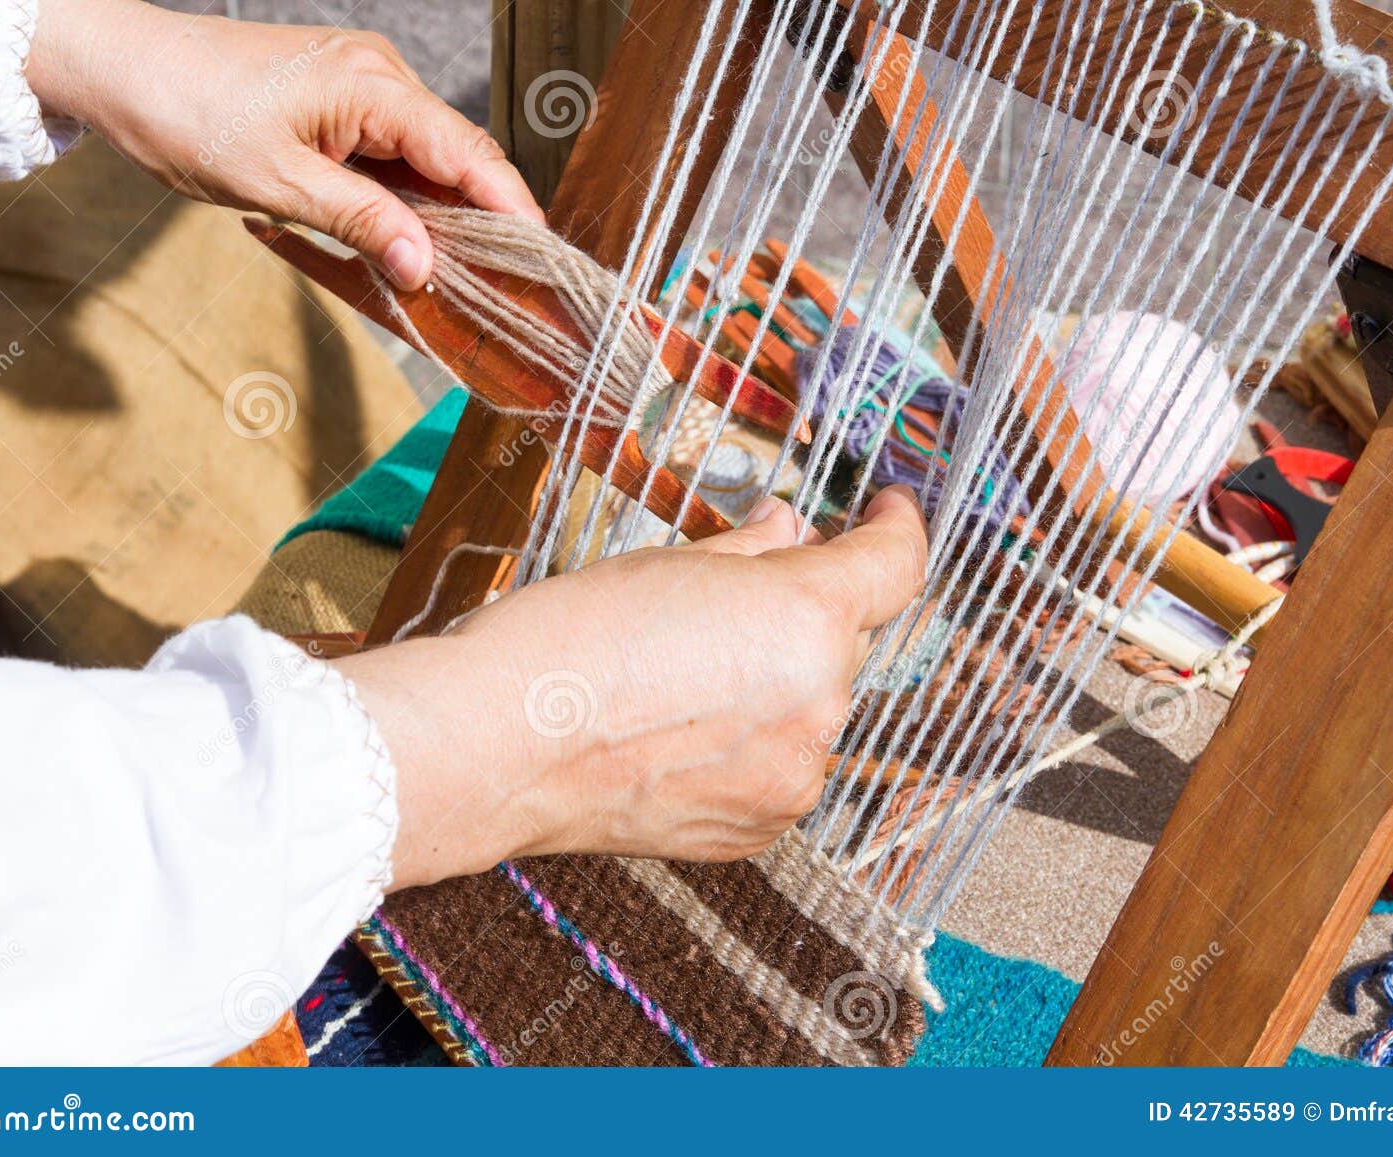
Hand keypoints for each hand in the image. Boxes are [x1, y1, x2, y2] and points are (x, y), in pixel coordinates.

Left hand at [27, 0, 541, 288]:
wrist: (120, 68)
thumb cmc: (187, 114)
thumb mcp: (278, 182)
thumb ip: (361, 221)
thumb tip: (424, 263)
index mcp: (371, 85)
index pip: (466, 150)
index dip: (510, 206)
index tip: (541, 258)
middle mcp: (378, 75)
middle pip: (456, 155)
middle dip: (483, 219)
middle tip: (504, 284)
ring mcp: (360, 86)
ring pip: (425, 160)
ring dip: (439, 215)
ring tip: (457, 274)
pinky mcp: (340, 101)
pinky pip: (392, 155)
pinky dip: (403, 198)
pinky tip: (404, 239)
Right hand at [335, 487, 928, 887]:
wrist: (496, 747)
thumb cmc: (566, 640)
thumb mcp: (668, 562)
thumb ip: (753, 548)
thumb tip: (792, 530)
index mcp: (807, 617)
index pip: (896, 565)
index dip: (896, 528)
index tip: (885, 514)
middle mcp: (819, 702)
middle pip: (840, 640)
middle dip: (800, 615)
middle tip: (722, 604)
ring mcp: (793, 774)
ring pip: (810, 707)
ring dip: (773, 685)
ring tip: (679, 679)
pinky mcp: (761, 827)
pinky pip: (780, 766)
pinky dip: (751, 745)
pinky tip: (678, 732)